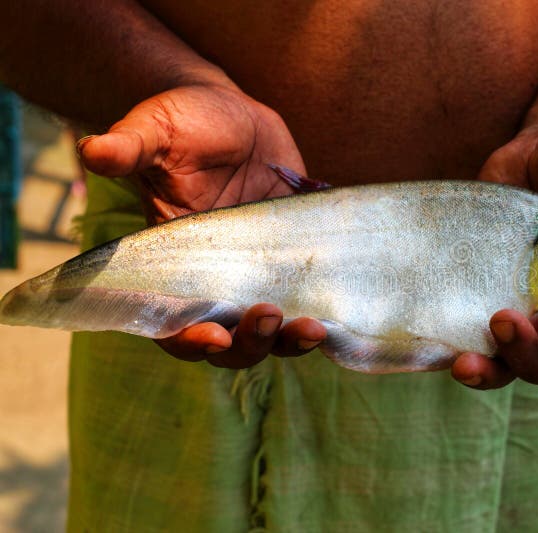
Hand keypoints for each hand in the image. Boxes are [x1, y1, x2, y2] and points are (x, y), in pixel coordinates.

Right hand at [77, 82, 324, 367]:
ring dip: (292, 341)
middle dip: (251, 344)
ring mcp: (261, 276)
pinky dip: (326, 315)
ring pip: (274, 334)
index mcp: (175, 266)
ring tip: (314, 327)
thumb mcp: (156, 130)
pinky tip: (342, 315)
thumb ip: (129, 146)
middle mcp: (218, 282)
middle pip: (232, 343)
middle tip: (269, 315)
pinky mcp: (296, 262)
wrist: (236, 116)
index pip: (174, 324)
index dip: (190, 341)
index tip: (215, 337)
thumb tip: (93, 149)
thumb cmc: (185, 124)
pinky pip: (310, 302)